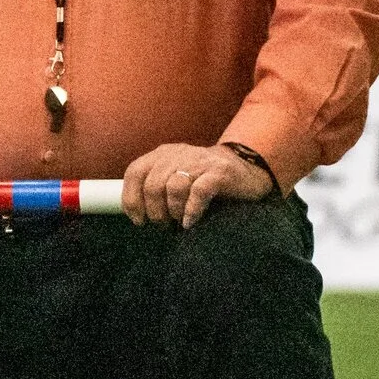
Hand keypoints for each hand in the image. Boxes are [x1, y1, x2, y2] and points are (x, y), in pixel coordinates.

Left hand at [123, 141, 274, 229]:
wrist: (246, 169)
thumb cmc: (204, 180)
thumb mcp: (175, 177)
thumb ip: (155, 188)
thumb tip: (134, 215)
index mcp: (162, 154)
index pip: (135, 172)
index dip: (131, 199)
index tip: (138, 220)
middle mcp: (178, 154)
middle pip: (153, 184)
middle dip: (154, 211)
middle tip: (163, 225)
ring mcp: (200, 161)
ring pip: (174, 187)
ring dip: (173, 211)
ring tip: (178, 222)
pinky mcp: (219, 172)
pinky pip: (199, 192)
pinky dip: (191, 210)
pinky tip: (190, 221)